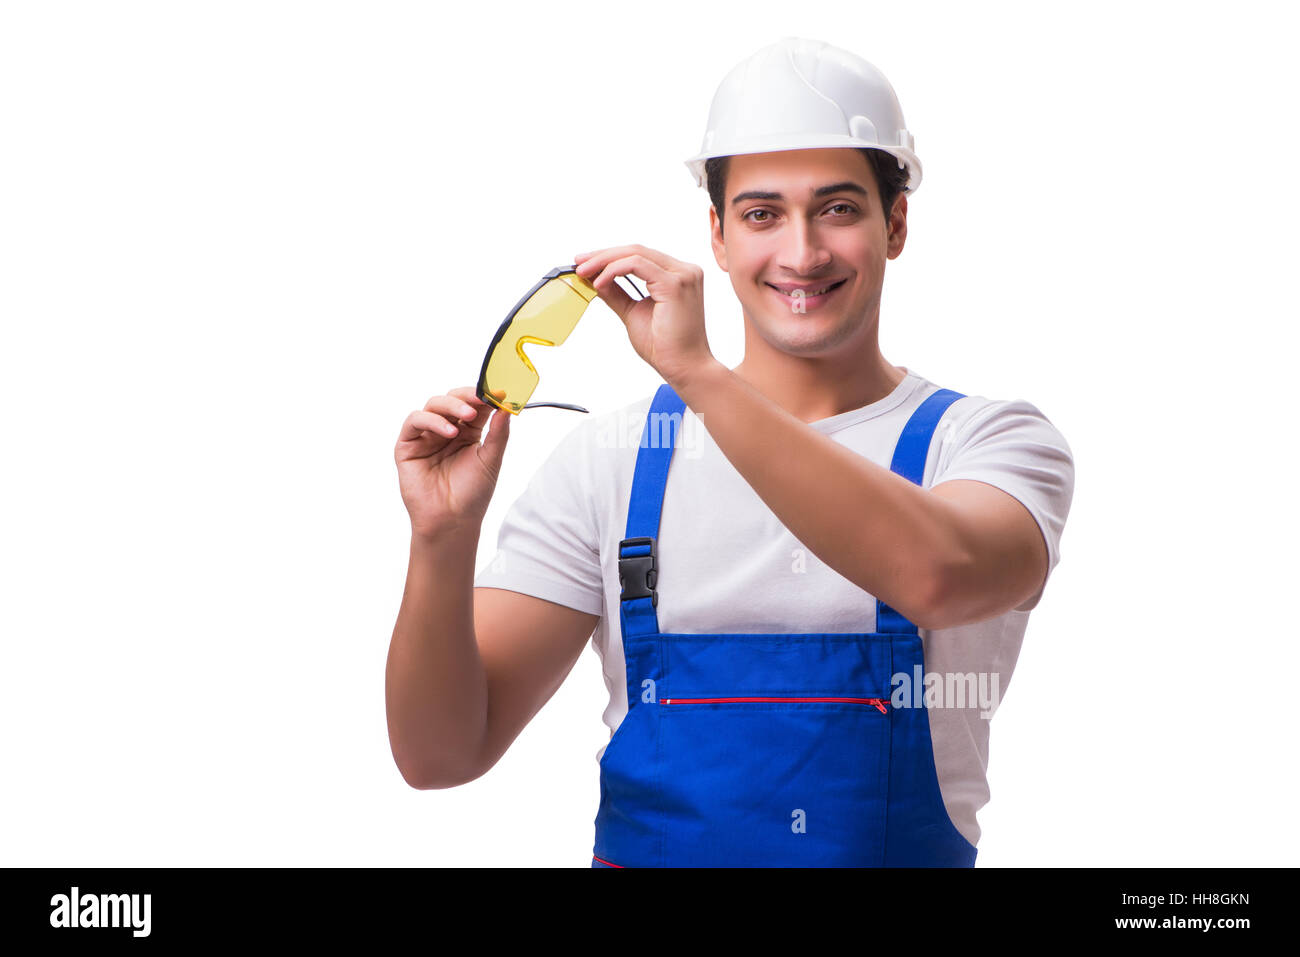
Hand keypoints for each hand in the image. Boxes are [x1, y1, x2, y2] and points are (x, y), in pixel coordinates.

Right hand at [394, 387, 510, 539]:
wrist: (452, 521)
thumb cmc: (471, 494)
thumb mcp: (491, 460)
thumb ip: (499, 433)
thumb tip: (506, 406)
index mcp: (468, 432)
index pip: (475, 405)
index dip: (484, 396)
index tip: (498, 391)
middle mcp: (446, 430)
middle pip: (453, 399)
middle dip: (467, 396)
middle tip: (481, 398)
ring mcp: (426, 436)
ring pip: (433, 405)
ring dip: (451, 405)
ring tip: (467, 417)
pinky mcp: (408, 445)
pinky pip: (415, 421)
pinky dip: (432, 421)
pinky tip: (449, 432)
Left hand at [573, 244, 716, 389]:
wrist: (683, 367)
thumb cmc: (665, 346)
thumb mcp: (633, 312)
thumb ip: (617, 294)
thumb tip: (596, 279)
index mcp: (677, 276)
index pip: (639, 257)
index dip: (610, 257)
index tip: (586, 264)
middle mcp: (684, 271)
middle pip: (636, 251)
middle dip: (603, 255)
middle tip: (579, 263)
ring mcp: (682, 275)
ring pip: (635, 254)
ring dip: (605, 261)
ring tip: (584, 272)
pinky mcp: (675, 284)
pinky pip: (637, 265)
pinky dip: (614, 270)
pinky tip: (600, 282)